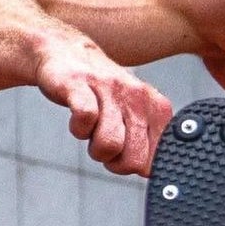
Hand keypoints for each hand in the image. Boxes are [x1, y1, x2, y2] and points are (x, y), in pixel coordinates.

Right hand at [35, 41, 172, 175]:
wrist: (67, 53)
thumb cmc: (103, 95)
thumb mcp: (135, 116)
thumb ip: (148, 144)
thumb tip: (150, 172)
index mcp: (157, 108)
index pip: (156, 159)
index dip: (135, 166)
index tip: (124, 154)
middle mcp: (138, 96)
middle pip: (134, 159)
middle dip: (115, 162)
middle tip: (105, 146)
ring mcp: (110, 88)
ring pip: (110, 143)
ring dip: (95, 148)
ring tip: (92, 132)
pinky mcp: (80, 84)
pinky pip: (86, 117)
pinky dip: (78, 129)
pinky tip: (79, 122)